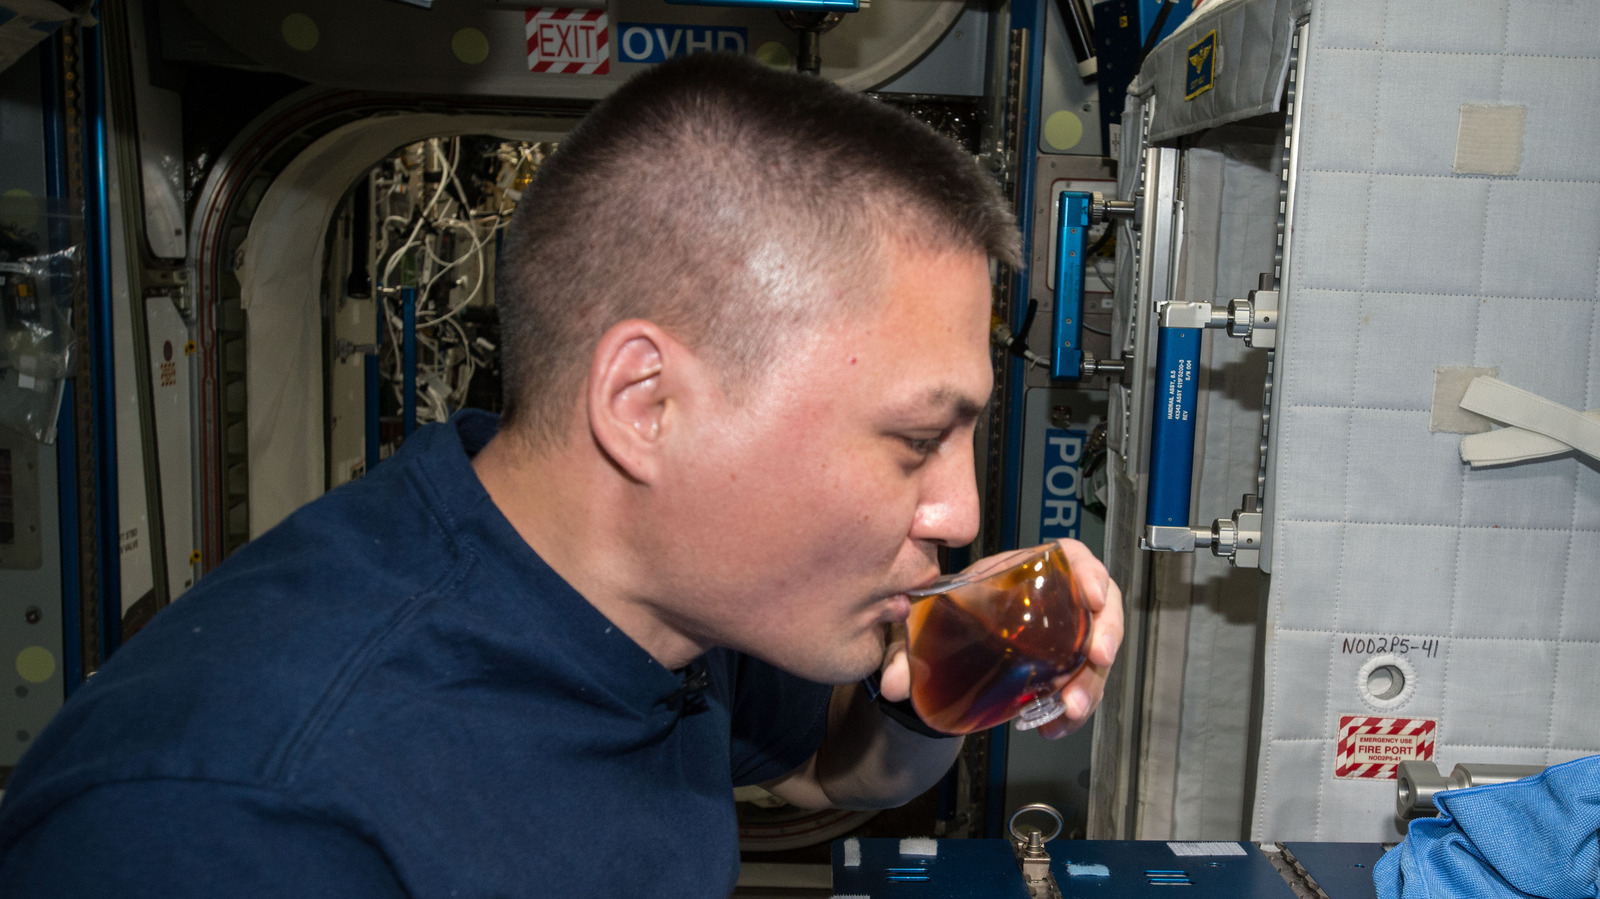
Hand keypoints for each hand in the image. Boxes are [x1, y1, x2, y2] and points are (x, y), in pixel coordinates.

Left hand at [875, 540, 1124, 735]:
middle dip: (1106, 634)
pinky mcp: (1060, 671)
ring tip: (1071, 709)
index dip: (1090, 573)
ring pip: (1095, 654)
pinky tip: (1056, 726)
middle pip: (1099, 609)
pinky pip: (1081, 686)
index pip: (1071, 558)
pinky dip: (1073, 709)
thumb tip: (893, 683)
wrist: (940, 654)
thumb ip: (903, 651)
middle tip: (1097, 660)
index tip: (1094, 596)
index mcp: (1023, 573)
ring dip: (1091, 682)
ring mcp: (1060, 638)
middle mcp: (1050, 602)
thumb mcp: (919, 628)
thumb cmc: (941, 620)